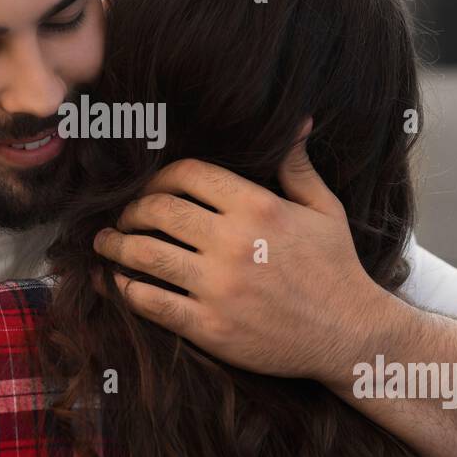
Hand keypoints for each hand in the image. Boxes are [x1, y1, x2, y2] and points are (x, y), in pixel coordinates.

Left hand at [91, 118, 389, 382]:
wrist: (351, 335)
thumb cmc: (337, 269)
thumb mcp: (325, 209)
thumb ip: (298, 166)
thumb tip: (298, 121)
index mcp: (258, 207)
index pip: (187, 175)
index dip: (159, 177)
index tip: (151, 188)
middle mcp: (233, 243)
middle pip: (157, 211)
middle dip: (131, 210)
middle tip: (122, 216)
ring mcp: (219, 287)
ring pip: (145, 255)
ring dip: (116, 246)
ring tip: (105, 244)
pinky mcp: (210, 327)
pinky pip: (152, 302)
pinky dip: (128, 289)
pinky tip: (120, 283)